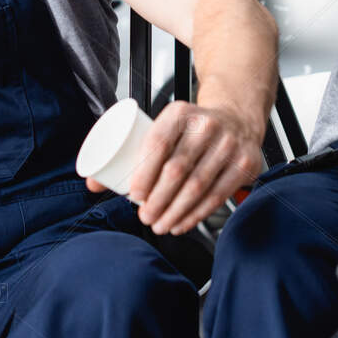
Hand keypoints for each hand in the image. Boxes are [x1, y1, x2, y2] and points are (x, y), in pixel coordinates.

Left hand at [88, 99, 262, 234]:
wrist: (236, 117)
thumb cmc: (190, 129)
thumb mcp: (164, 127)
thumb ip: (130, 151)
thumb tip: (93, 183)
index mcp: (180, 112)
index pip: (158, 143)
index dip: (144, 173)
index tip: (135, 195)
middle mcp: (206, 125)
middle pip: (177, 170)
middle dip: (158, 200)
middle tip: (146, 216)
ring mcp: (228, 144)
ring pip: (197, 186)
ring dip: (175, 212)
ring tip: (159, 224)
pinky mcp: (244, 163)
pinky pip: (218, 194)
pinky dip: (197, 214)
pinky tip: (182, 223)